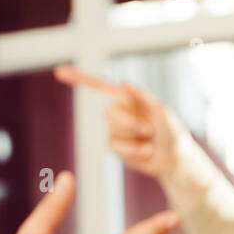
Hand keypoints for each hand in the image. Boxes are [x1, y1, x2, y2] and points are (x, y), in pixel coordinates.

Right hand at [55, 65, 190, 181]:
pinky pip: (115, 148)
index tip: (59, 73)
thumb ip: (143, 98)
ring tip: (149, 143)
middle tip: (148, 131)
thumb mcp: (163, 112)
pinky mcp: (116, 146)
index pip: (101, 85)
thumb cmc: (172, 133)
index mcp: (130, 97)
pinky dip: (132, 151)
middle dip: (129, 124)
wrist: (174, 160)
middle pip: (109, 113)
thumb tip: (124, 83)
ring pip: (112, 133)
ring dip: (133, 140)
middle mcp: (120, 111)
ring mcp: (115, 130)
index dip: (79, 78)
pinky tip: (144, 152)